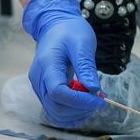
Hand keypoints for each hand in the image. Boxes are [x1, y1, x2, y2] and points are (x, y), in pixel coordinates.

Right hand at [22, 0, 105, 127]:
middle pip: (56, 107)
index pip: (59, 93)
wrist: (54, 25)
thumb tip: (94, 89)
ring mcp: (39, 87)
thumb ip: (86, 66)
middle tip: (98, 100)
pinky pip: (55, 110)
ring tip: (92, 101)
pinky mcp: (44, 91)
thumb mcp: (82, 43)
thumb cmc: (69, 31)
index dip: (80, 101)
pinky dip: (70, 114)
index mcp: (47, 65)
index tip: (100, 100)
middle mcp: (38, 80)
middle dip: (80, 109)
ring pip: (55, 113)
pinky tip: (84, 106)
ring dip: (76, 114)